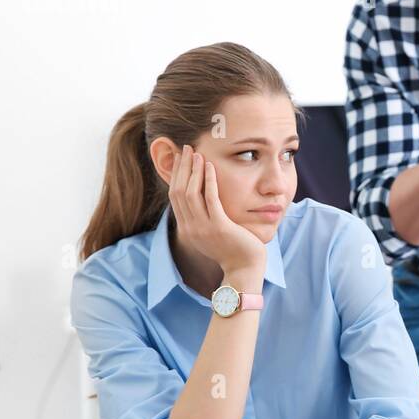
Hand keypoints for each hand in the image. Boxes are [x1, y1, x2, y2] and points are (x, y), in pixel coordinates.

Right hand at [169, 144, 265, 274]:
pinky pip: (211, 199)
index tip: (180, 158)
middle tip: (185, 148)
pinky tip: (211, 166)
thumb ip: (205, 217)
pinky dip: (209, 180)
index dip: (176, 175)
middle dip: (181, 168)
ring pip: (190, 193)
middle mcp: (190, 228)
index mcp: (187, 228)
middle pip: (178, 191)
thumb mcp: (212, 232)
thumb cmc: (234, 249)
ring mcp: (203, 228)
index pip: (174, 197)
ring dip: (193, 170)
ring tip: (197, 153)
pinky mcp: (219, 227)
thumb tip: (204, 197)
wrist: (244, 269)